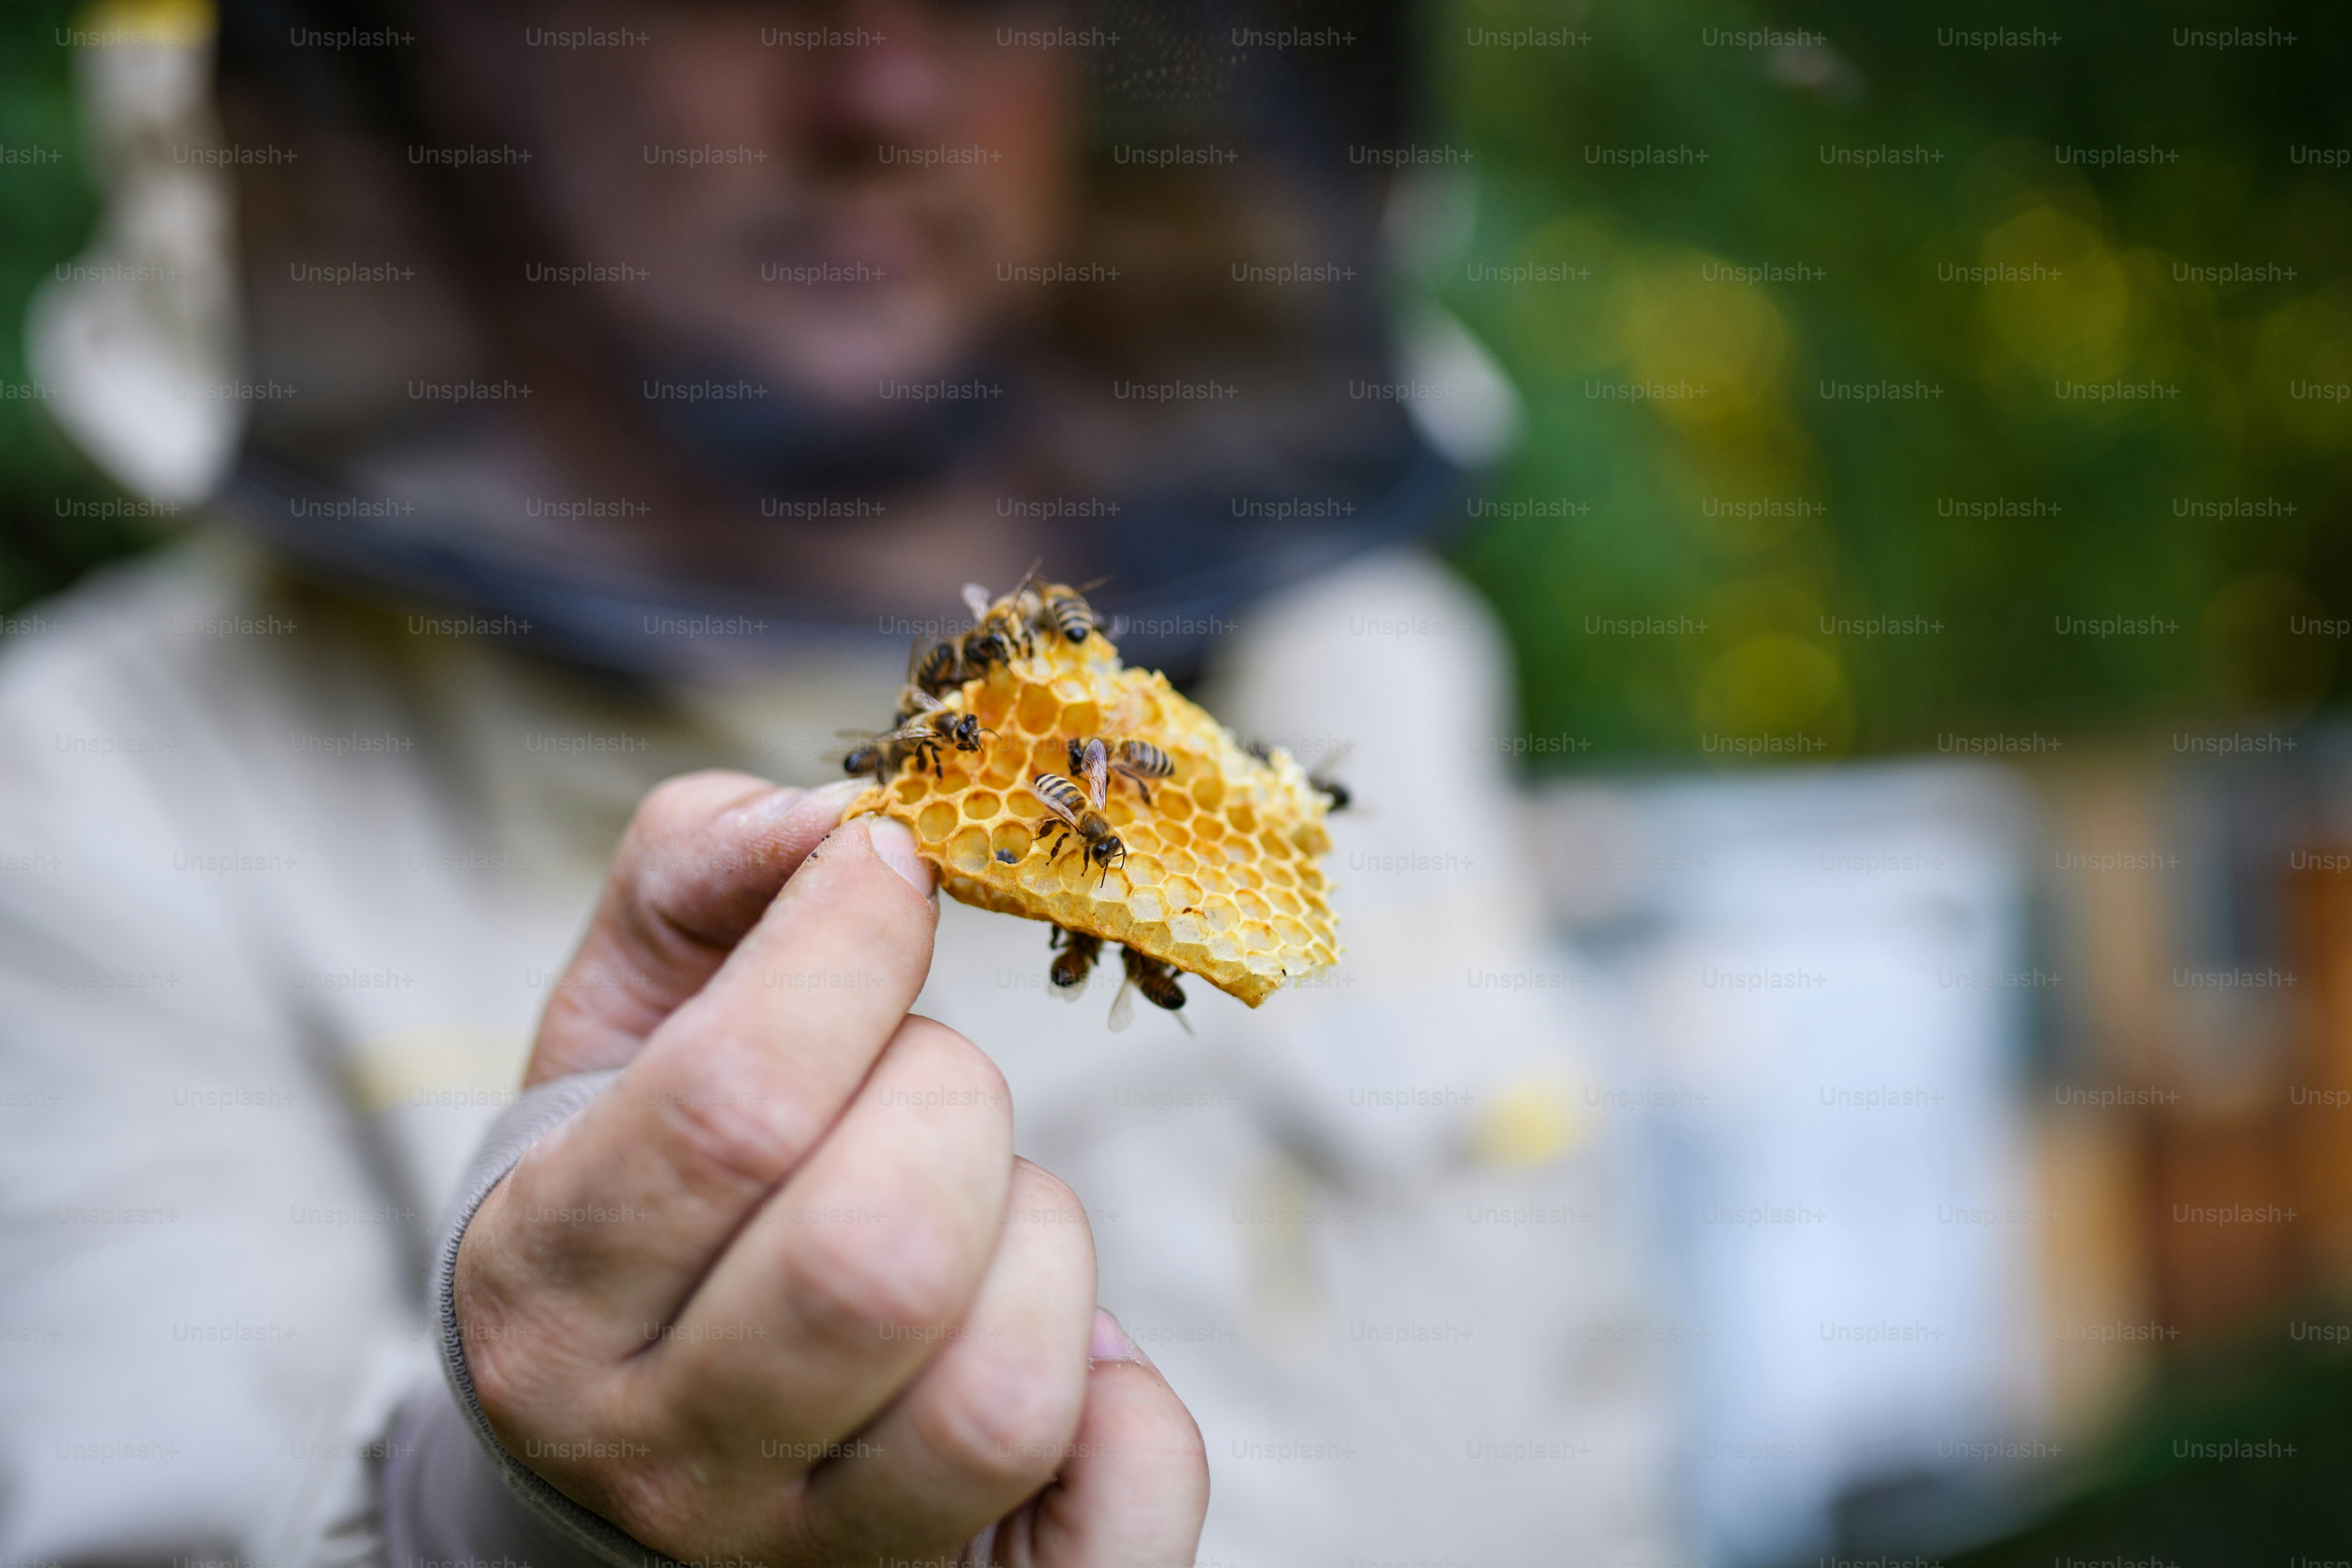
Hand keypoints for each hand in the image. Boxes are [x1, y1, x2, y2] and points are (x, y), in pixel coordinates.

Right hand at [453, 772, 1208, 1565]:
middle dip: (950, 1100)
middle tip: (923, 1081)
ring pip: (1005, 1392)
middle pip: (877, 1259)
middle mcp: (664, 1459)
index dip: (848, 953)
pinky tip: (1052, 1340)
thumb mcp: (613, 1027)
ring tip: (979, 1213)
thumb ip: (699, 879)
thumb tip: (837, 819)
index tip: (889, 878)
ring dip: (1040, 1242)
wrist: (619, 1453)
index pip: (729, 1110)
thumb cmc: (643, 1200)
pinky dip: (1132, 1399)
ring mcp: (810, 1563)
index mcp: (549, 1293)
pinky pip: (1121, 1498)